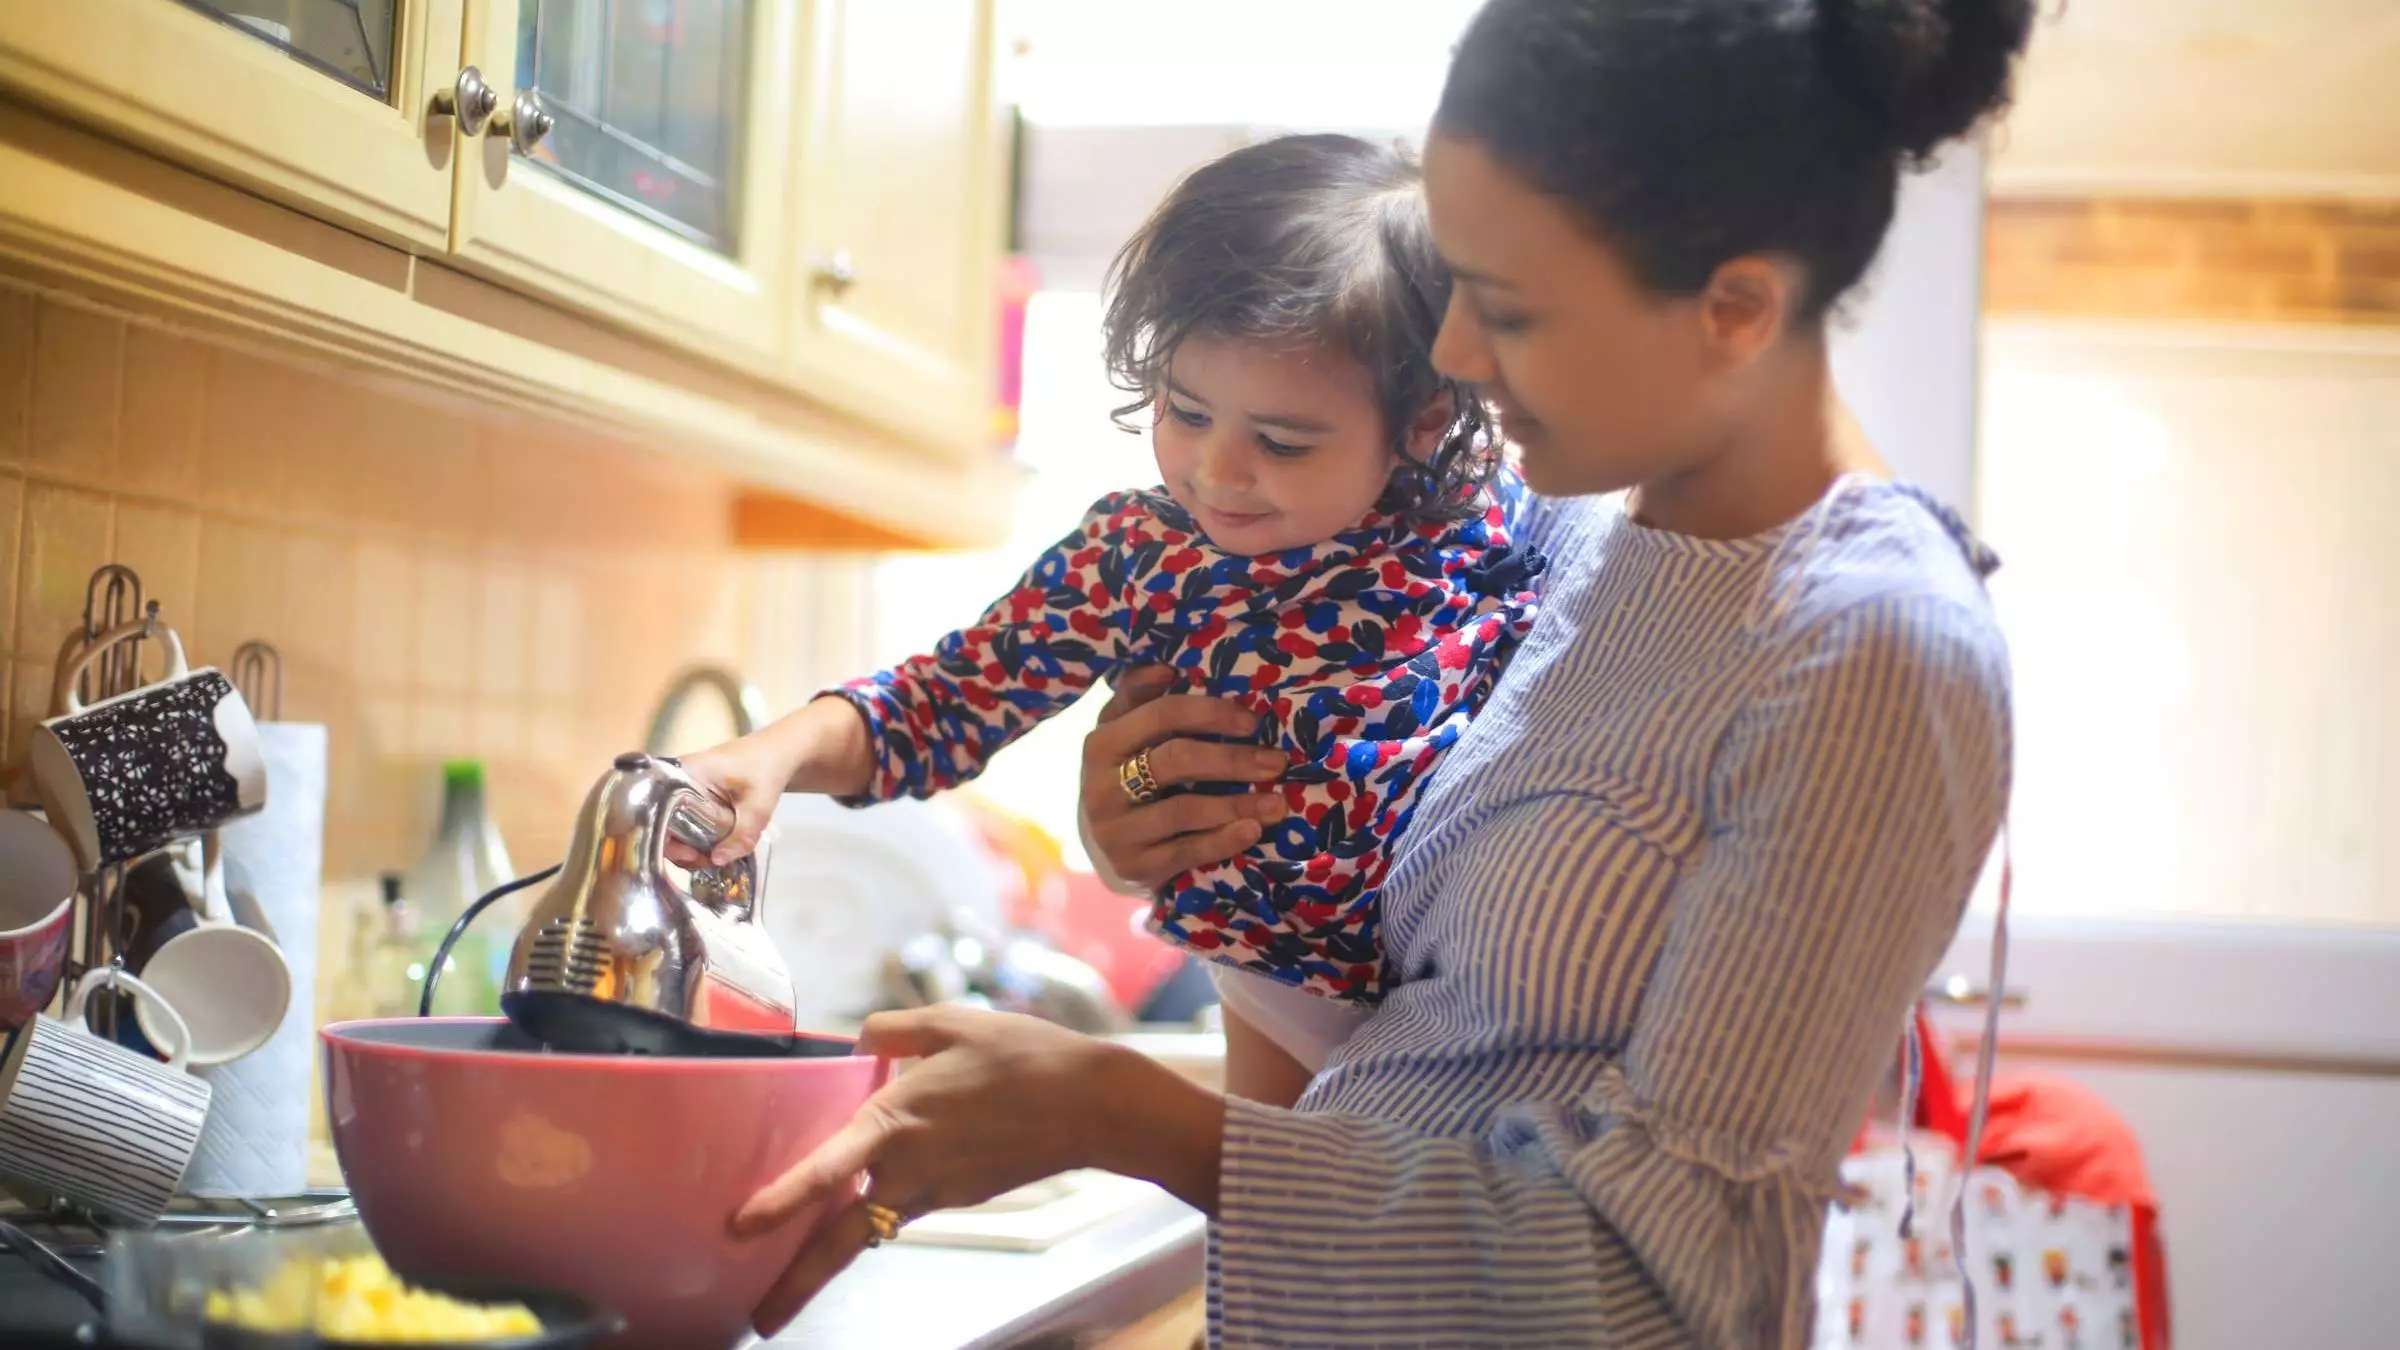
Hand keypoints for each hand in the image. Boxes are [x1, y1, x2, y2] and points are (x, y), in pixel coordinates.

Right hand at [668, 700, 873, 866]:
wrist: (781, 750)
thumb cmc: (768, 765)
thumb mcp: (759, 804)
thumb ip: (742, 834)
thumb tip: (718, 860)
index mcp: (685, 772)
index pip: (658, 808)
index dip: (666, 837)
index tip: (689, 854)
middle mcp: (676, 779)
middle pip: (663, 821)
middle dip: (680, 848)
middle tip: (704, 862)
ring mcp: (684, 789)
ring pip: (675, 826)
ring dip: (690, 847)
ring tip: (712, 859)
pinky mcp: (695, 799)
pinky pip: (687, 822)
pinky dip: (698, 838)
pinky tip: (714, 850)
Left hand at [730, 1006, 1225, 1335]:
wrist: (1092, 1106)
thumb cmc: (1024, 1056)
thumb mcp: (953, 1023)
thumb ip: (896, 1030)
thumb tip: (861, 1039)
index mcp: (897, 1121)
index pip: (826, 1170)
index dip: (781, 1201)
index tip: (739, 1228)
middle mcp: (909, 1168)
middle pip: (841, 1239)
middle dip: (797, 1284)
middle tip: (759, 1323)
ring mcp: (935, 1191)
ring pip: (868, 1231)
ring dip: (828, 1259)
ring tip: (789, 1287)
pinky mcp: (958, 1197)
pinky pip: (904, 1208)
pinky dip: (877, 1213)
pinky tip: (865, 1204)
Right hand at [1080, 668, 1287, 890]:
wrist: (1101, 844)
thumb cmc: (1124, 775)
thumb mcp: (1122, 734)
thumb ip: (1138, 697)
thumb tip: (1165, 667)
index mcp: (1102, 743)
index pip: (1160, 716)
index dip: (1210, 714)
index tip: (1252, 721)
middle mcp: (1102, 787)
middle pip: (1175, 760)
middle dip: (1233, 759)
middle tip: (1276, 762)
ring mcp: (1116, 830)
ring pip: (1185, 810)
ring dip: (1238, 804)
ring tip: (1279, 803)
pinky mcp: (1134, 866)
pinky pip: (1187, 851)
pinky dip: (1224, 840)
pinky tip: (1252, 830)